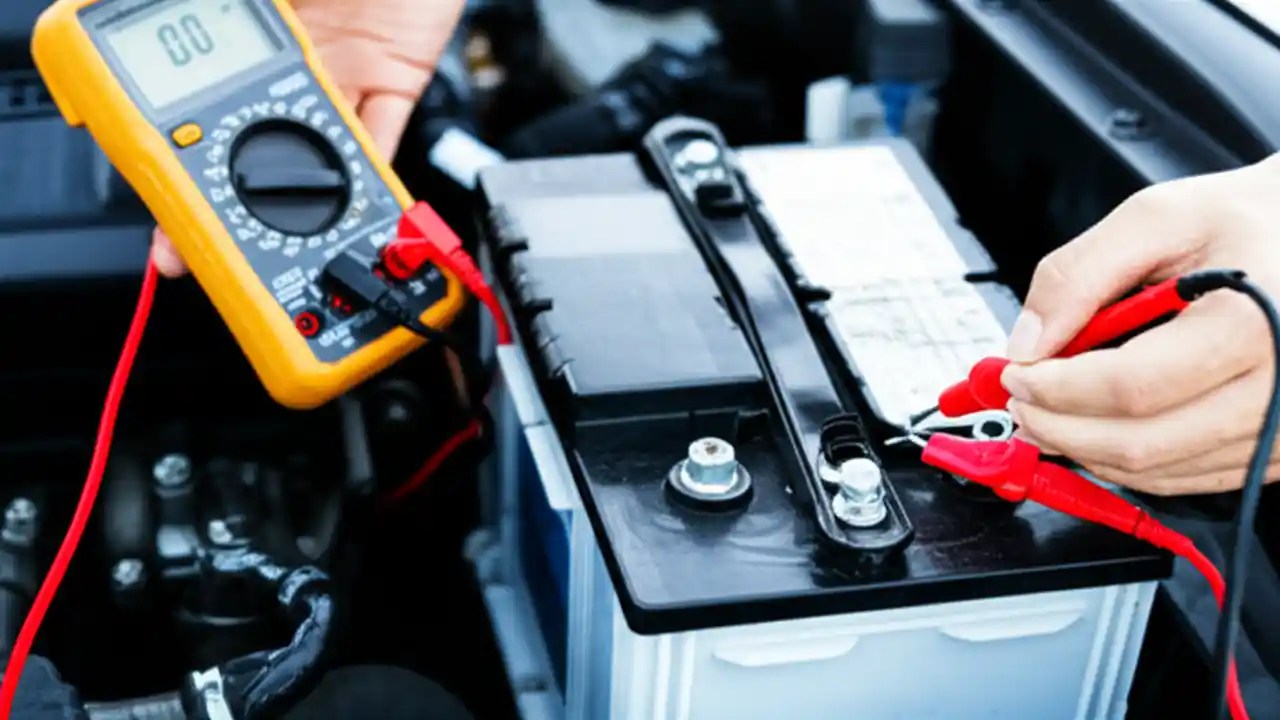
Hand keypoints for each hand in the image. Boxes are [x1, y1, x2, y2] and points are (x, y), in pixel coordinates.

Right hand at [149, 0, 465, 276]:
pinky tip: (352, 219)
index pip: (195, 106)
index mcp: (240, 30)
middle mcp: (289, 61)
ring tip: (276, 256)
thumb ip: (199, 8)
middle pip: (251, 149)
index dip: (174, 160)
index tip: (159, 204)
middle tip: (207, 255)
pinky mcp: (394, 78)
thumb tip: (120, 5)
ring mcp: (341, 74)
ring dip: (296, 210)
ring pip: (313, 157)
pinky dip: (370, 183)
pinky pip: (380, 140)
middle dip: (227, 210)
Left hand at [999, 154, 1279, 495]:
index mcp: (1254, 323)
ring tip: (1049, 415)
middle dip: (1058, 427)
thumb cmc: (1248, 221)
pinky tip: (1098, 429)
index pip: (1130, 387)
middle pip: (1140, 442)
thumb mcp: (1157, 217)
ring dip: (1086, 451)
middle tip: (1019, 403)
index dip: (1056, 389)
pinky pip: (1187, 480)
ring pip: (1158, 472)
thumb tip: (1026, 342)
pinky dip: (1128, 462)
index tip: (1014, 374)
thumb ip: (1080, 275)